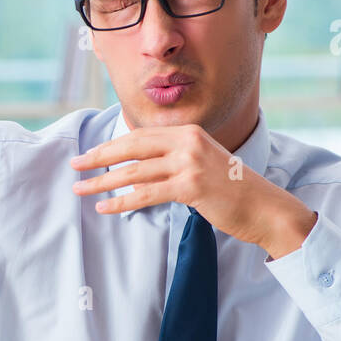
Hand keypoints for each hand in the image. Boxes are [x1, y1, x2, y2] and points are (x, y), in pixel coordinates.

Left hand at [69, 123, 316, 259]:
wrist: (265, 208)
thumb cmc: (232, 190)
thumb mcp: (203, 163)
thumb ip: (175, 158)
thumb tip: (141, 166)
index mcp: (188, 132)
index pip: (140, 136)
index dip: (111, 145)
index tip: (89, 154)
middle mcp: (187, 142)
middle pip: (131, 147)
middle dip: (98, 157)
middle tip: (74, 166)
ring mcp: (189, 163)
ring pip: (134, 172)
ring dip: (102, 182)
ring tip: (80, 190)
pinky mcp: (190, 186)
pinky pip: (146, 194)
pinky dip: (121, 201)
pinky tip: (104, 207)